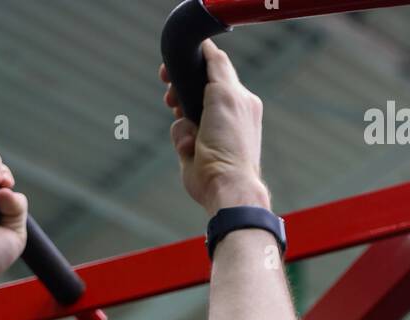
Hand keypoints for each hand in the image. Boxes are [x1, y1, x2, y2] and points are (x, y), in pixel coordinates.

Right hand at [160, 39, 268, 213]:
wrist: (224, 183)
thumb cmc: (230, 140)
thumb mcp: (226, 93)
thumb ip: (217, 65)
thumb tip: (208, 45)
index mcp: (238, 97)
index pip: (213, 69)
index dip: (193, 62)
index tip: (175, 63)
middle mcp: (224, 113)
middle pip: (193, 89)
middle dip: (180, 91)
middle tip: (171, 95)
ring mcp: (208, 132)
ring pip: (181, 112)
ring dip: (181, 121)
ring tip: (189, 134)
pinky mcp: (194, 150)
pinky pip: (178, 134)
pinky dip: (181, 140)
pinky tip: (191, 150)